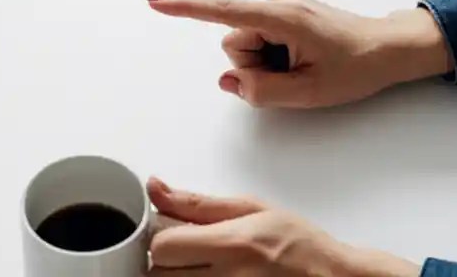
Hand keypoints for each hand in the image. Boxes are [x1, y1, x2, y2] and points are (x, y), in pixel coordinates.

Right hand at [147, 0, 450, 108]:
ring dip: (265, 61)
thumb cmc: (356, 67)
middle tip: (295, 73)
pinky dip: (273, 53)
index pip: (224, 12)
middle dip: (254, 65)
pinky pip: (258, 35)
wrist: (387, 48)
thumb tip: (228, 80)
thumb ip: (262, 91)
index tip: (154, 1)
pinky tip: (302, 55)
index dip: (186, 8)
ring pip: (245, 42)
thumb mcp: (309, 94)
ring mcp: (280, 1)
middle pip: (234, 42)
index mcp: (283, 16)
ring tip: (302, 64)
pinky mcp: (282, 6)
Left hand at [147, 178, 418, 276]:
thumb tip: (156, 188)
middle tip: (191, 252)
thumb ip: (197, 203)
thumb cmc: (299, 246)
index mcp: (231, 246)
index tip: (175, 233)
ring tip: (204, 266)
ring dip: (178, 276)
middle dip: (166, 260)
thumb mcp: (252, 209)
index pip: (162, 247)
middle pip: (158, 274)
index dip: (162, 238)